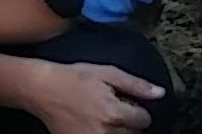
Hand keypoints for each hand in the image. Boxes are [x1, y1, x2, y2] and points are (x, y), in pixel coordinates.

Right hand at [25, 61, 162, 132]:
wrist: (42, 89)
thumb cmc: (73, 78)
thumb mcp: (107, 73)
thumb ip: (136, 85)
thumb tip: (159, 93)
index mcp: (114, 114)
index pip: (144, 120)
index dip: (138, 109)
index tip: (127, 103)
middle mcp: (105, 133)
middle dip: (128, 121)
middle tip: (113, 108)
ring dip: (118, 130)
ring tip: (104, 116)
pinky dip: (103, 133)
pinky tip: (93, 123)